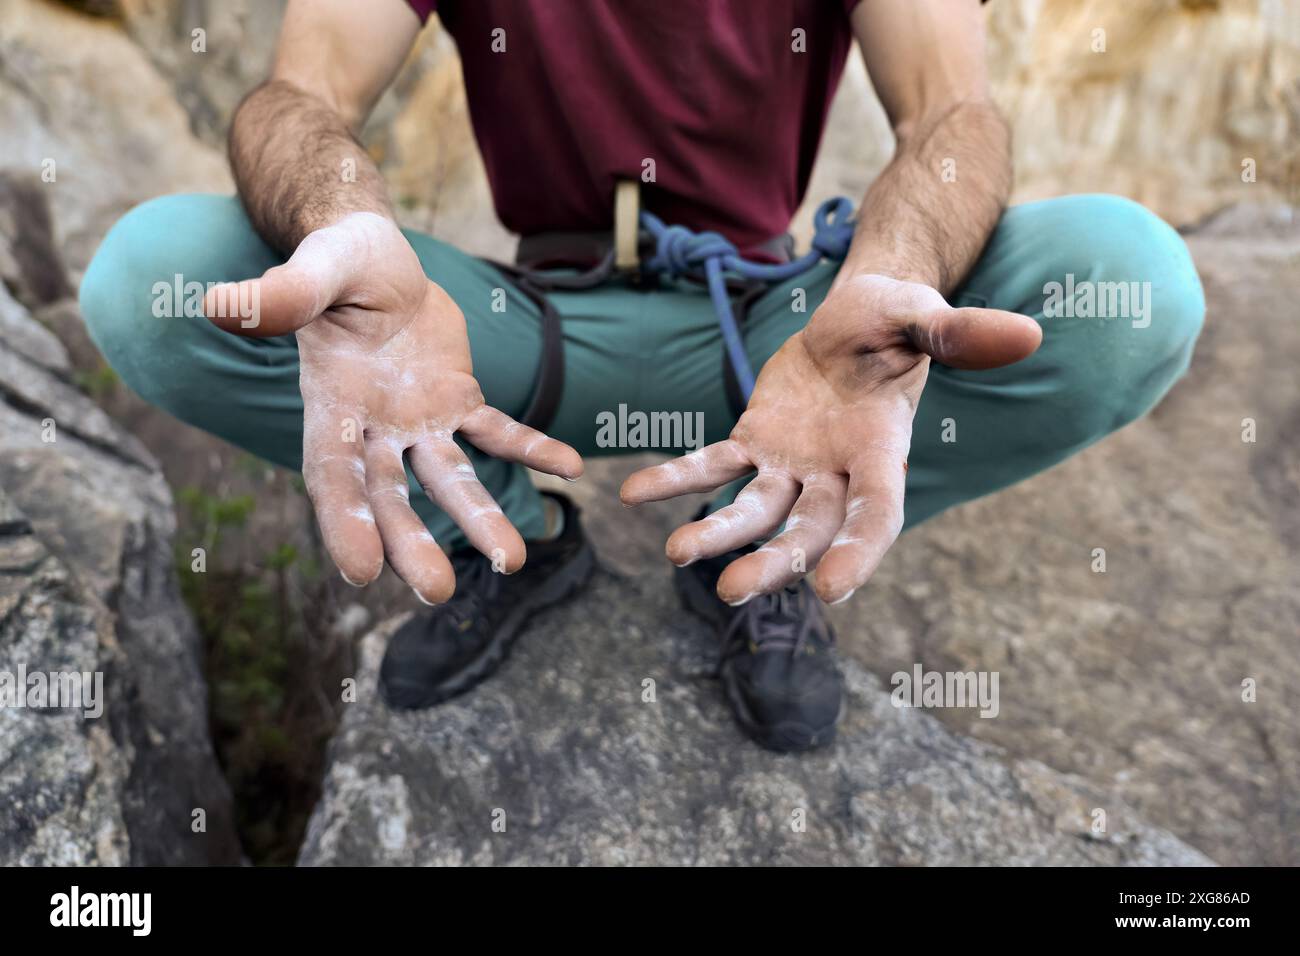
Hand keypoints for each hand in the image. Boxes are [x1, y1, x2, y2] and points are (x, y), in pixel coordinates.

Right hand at [204, 212, 581, 602]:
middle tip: (438, 592)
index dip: (344, 520)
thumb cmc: (337, 263)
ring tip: (513, 560)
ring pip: (450, 479)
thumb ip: (283, 294)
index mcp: (330, 405)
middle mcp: (374, 429)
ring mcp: (420, 422)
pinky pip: (498, 431)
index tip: (360, 573)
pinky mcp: (459, 401)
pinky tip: (571, 468)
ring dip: (479, 517)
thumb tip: (220, 303)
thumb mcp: (317, 269)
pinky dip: (531, 448)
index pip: (333, 473)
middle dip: (412, 545)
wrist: (375, 259)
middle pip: (392, 497)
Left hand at [620, 273, 1039, 604]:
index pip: (877, 513)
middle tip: (731, 591)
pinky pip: (714, 465)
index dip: (859, 551)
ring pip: (756, 511)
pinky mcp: (755, 442)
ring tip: (678, 553)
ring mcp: (793, 464)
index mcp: (884, 451)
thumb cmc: (897, 320)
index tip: (834, 591)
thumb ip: (959, 336)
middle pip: (807, 532)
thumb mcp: (922, 318)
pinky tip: (632, 495)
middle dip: (773, 563)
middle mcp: (836, 472)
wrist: (858, 315)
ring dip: (720, 534)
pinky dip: (677, 479)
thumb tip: (1029, 334)